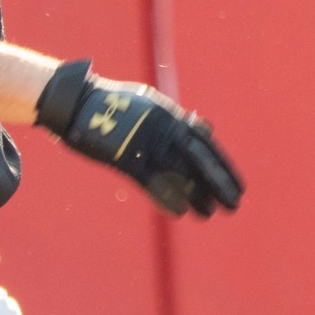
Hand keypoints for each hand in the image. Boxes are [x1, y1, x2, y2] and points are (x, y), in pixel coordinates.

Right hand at [35, 60, 242, 216]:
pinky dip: (166, 195)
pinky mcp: (123, 155)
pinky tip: (180, 212)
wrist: (77, 101)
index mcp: (171, 115)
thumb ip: (178, 120)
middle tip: (234, 204)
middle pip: (199, 158)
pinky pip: (149, 179)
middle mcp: (164, 127)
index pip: (206, 144)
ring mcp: (145, 141)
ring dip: (196, 194)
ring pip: (178, 171)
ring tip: (209, 213)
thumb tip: (205, 130)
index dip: (224, 166)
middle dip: (218, 182)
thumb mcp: (152, 105)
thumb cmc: (113, 103)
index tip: (238, 186)